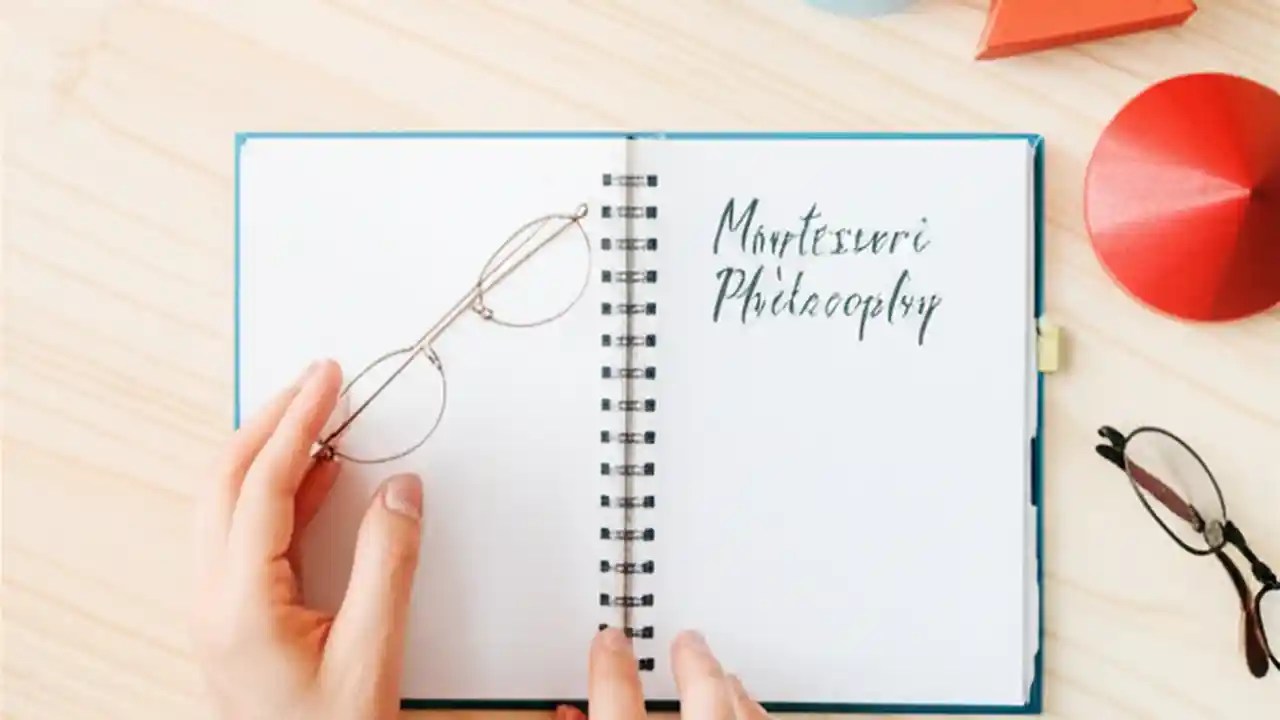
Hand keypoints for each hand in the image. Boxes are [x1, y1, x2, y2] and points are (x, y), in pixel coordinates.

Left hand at [190, 359, 424, 719]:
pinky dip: (276, 492)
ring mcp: (216, 610)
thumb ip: (389, 564)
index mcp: (241, 607)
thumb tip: (401, 491)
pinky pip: (242, 533)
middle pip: (225, 482)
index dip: (297, 424)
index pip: (263, 487)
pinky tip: (317, 478)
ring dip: (267, 452)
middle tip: (315, 381)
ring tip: (316, 416)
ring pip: (224, 503)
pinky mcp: (233, 616)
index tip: (324, 381)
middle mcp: (213, 602)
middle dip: (270, 421)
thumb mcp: (373, 654)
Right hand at [566, 628, 769, 719]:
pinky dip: (754, 719)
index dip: (611, 671)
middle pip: (705, 699)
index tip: (610, 643)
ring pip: (744, 718)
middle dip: (697, 667)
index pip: (618, 709)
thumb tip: (571, 716)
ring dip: (734, 694)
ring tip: (728, 677)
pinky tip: (753, 713)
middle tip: (689, 640)